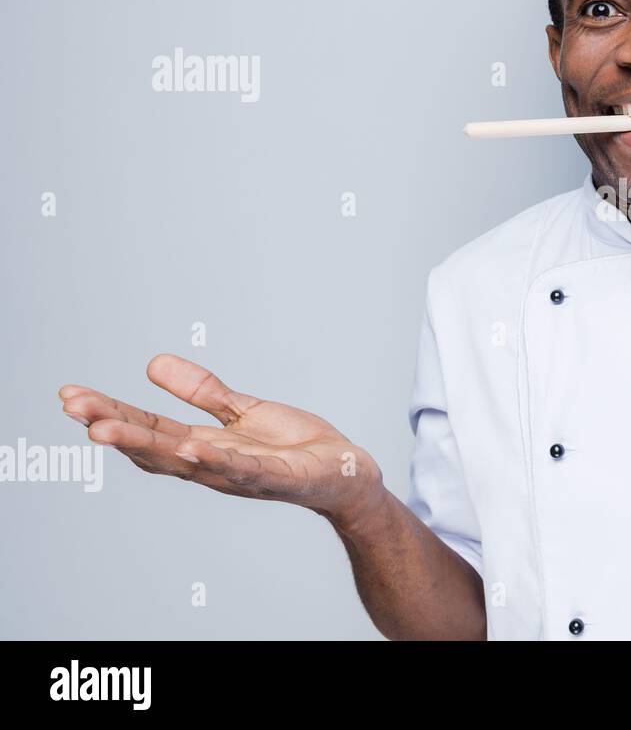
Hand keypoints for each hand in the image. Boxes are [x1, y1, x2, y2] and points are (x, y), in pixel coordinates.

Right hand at [59, 355, 384, 523]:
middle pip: (155, 447)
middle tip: (73, 408)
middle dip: (113, 428)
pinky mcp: (278, 477)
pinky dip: (216, 460)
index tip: (71, 396)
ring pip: (188, 461)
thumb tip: (153, 363)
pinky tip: (192, 446)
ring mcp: (243, 475)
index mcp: (205, 447)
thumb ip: (203, 391)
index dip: (110, 414)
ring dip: (147, 446)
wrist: (348, 474)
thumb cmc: (295, 447)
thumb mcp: (244, 410)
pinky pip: (244, 469)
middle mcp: (215, 466)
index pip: (149, 430)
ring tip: (107, 429)